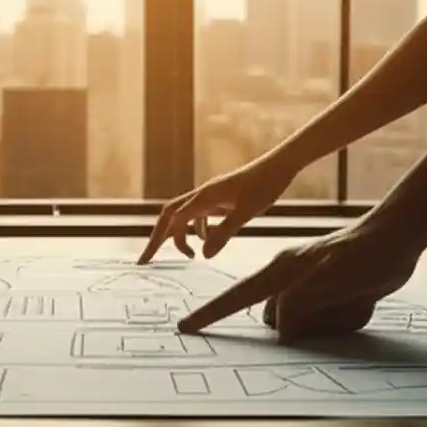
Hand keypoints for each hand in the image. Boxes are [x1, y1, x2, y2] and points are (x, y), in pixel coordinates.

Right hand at [137, 153, 296, 263]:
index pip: (172, 220)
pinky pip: (199, 214)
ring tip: (189, 255)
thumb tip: (204, 255)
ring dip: (181, 235)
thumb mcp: (246, 212)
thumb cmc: (264, 185)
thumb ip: (225, 232)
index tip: (148, 260)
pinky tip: (208, 240)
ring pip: (184, 216)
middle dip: (158, 237)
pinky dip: (198, 229)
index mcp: (203, 197)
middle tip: (148, 259)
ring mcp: (210, 196)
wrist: (278, 166)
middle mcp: (201, 195)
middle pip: (169, 216)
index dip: (157, 241)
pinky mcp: (219, 198)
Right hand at [177, 223, 422, 340]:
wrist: (397, 238)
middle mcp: (288, 277)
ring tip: (355, 301)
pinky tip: (359, 304)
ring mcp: (305, 282)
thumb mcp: (330, 281)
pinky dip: (336, 319)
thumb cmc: (364, 256)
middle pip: (273, 317)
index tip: (186, 327)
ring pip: (299, 321)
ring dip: (322, 324)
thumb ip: (300, 305)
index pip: (236, 296)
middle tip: (335, 308)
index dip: (211, 314)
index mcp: (281, 271)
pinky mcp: (324, 289)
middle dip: (294, 327)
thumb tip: (280, 331)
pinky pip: (320, 318)